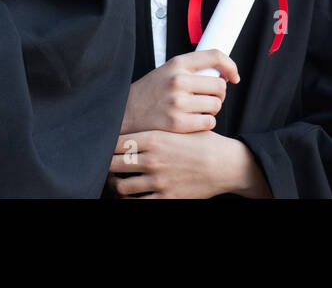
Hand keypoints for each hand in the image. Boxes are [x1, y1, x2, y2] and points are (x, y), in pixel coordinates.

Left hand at [108, 130, 269, 198]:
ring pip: (121, 186)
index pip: (117, 142)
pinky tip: (130, 198)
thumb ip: (156, 129)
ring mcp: (158, 181)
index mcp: (155, 138)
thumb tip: (134, 128)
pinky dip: (129, 201)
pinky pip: (137, 204)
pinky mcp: (166, 198)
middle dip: (106, 166)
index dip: (107, 145)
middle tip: (107, 167)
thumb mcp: (180, 128)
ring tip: (116, 184)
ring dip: (115, 186)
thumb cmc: (203, 143)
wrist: (225, 164)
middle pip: (113, 164)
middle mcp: (153, 160)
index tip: (106, 147)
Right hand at [122, 50, 238, 133]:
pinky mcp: (177, 123)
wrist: (124, 115)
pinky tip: (194, 121)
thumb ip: (190, 70)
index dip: (230, 65)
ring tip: (198, 110)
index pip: (215, 56)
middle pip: (219, 85)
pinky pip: (208, 122)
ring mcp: (177, 102)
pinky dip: (206, 123)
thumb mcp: (166, 71)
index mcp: (177, 64)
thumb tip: (222, 74)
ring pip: (216, 105)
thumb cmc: (148, 94)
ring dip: (212, 110)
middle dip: (219, 94)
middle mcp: (178, 80)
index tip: (234, 76)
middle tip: (209, 98)